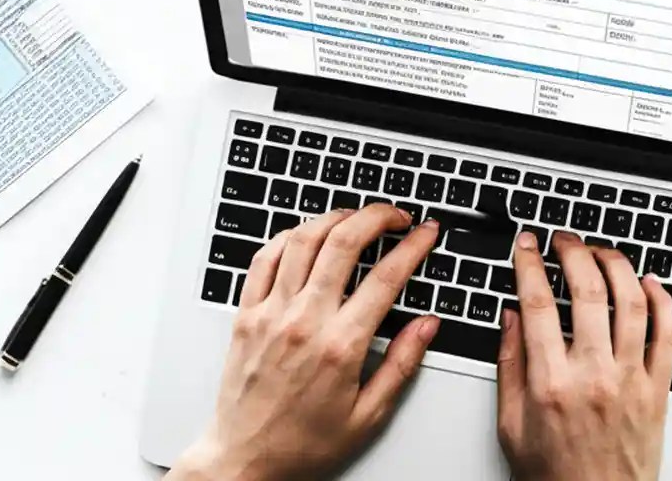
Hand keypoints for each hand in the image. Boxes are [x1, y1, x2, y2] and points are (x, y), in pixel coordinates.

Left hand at [167, 205, 440, 480]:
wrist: (244, 459)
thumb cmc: (303, 443)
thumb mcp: (368, 415)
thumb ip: (402, 364)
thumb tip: (427, 326)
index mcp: (340, 347)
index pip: (386, 278)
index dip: (413, 247)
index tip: (426, 234)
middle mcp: (304, 322)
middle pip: (343, 242)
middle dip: (377, 216)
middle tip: (396, 215)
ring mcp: (271, 314)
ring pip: (304, 240)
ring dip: (334, 217)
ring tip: (356, 216)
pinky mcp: (246, 314)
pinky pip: (265, 258)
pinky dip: (288, 236)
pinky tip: (307, 234)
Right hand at [496, 231, 671, 480]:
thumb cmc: (555, 475)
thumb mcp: (511, 423)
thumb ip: (509, 365)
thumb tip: (510, 317)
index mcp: (551, 382)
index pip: (538, 304)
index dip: (529, 264)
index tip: (526, 245)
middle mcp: (594, 376)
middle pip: (588, 291)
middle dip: (574, 251)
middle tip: (564, 239)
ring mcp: (631, 380)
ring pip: (632, 302)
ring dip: (617, 265)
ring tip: (602, 251)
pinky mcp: (658, 390)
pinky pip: (668, 334)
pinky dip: (663, 301)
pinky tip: (650, 283)